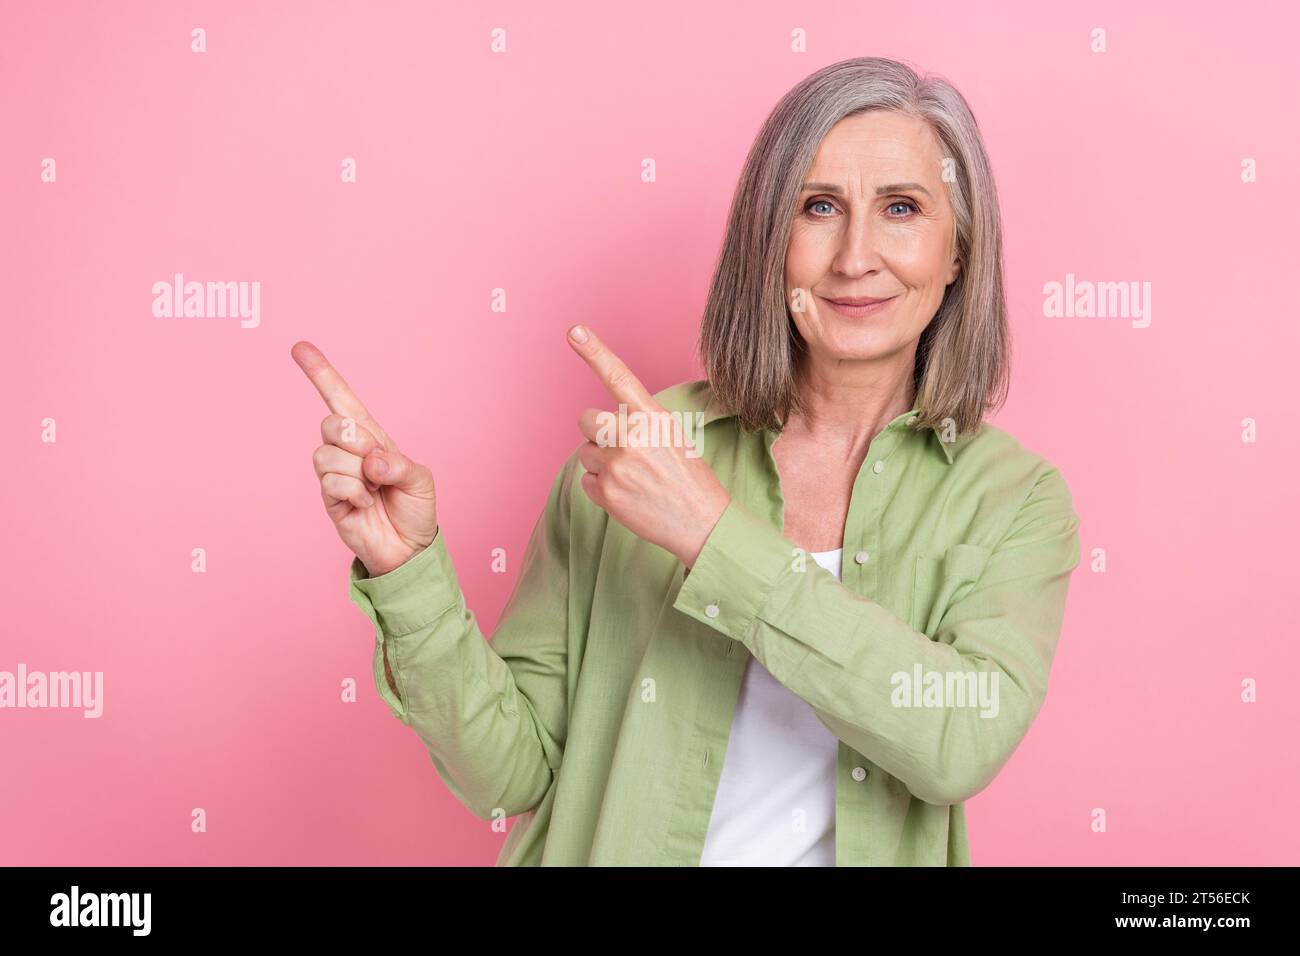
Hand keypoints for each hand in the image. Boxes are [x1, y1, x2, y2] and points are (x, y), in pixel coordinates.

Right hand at [291, 341, 438, 576]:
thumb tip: (370, 459)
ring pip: (326, 455)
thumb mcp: (420, 480)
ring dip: (356, 471)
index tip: (300, 348)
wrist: (409, 549)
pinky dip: (354, 492)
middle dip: (355, 440)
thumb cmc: (415, 509)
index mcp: (371, 437)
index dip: (321, 374)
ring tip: (372, 488)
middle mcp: (348, 451)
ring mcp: (336, 475)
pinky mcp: (329, 499)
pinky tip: (364, 503)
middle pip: (330, 424)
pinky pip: (331, 483)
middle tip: (376, 463)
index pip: (341, 399)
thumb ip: (398, 464)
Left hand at [567, 325, 730, 566]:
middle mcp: (631, 436)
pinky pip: (586, 481)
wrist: (703, 523)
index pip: (619, 377)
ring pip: (585, 452)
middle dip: (597, 433)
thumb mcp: (673, 437)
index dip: (594, 352)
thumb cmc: (689, 478)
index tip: (573, 330)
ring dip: (601, 462)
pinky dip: (601, 488)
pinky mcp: (604, 491)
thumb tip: (606, 423)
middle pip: (586, 420)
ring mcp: (616, 464)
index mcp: (652, 418)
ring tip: (632, 478)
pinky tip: (627, 495)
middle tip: (624, 452)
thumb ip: (640, 423)